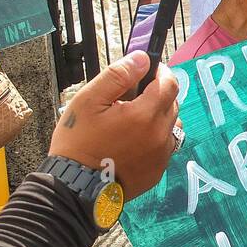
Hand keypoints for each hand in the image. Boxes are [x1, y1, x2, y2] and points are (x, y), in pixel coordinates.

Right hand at [50, 51, 179, 199]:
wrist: (74, 188)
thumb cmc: (77, 142)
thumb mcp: (88, 101)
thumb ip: (118, 76)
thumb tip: (142, 59)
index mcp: (145, 115)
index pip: (170, 84)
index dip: (161, 73)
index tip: (149, 70)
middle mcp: (160, 135)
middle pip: (172, 104)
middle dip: (157, 94)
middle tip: (131, 98)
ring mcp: (162, 155)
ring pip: (171, 126)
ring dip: (159, 117)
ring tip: (132, 120)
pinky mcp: (158, 171)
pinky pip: (165, 147)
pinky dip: (155, 138)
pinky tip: (132, 142)